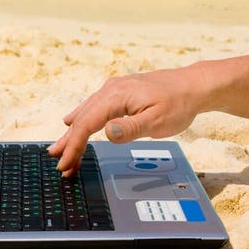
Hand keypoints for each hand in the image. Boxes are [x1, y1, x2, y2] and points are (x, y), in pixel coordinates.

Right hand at [48, 64, 206, 175]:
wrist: (192, 85)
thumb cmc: (177, 103)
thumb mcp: (157, 121)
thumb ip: (130, 128)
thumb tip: (105, 132)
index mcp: (117, 95)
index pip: (87, 123)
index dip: (74, 145)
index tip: (65, 163)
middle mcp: (111, 88)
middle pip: (82, 117)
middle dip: (68, 140)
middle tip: (55, 160)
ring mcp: (114, 88)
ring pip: (86, 111)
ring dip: (73, 131)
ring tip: (60, 147)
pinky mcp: (119, 91)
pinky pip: (94, 106)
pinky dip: (82, 119)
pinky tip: (73, 120)